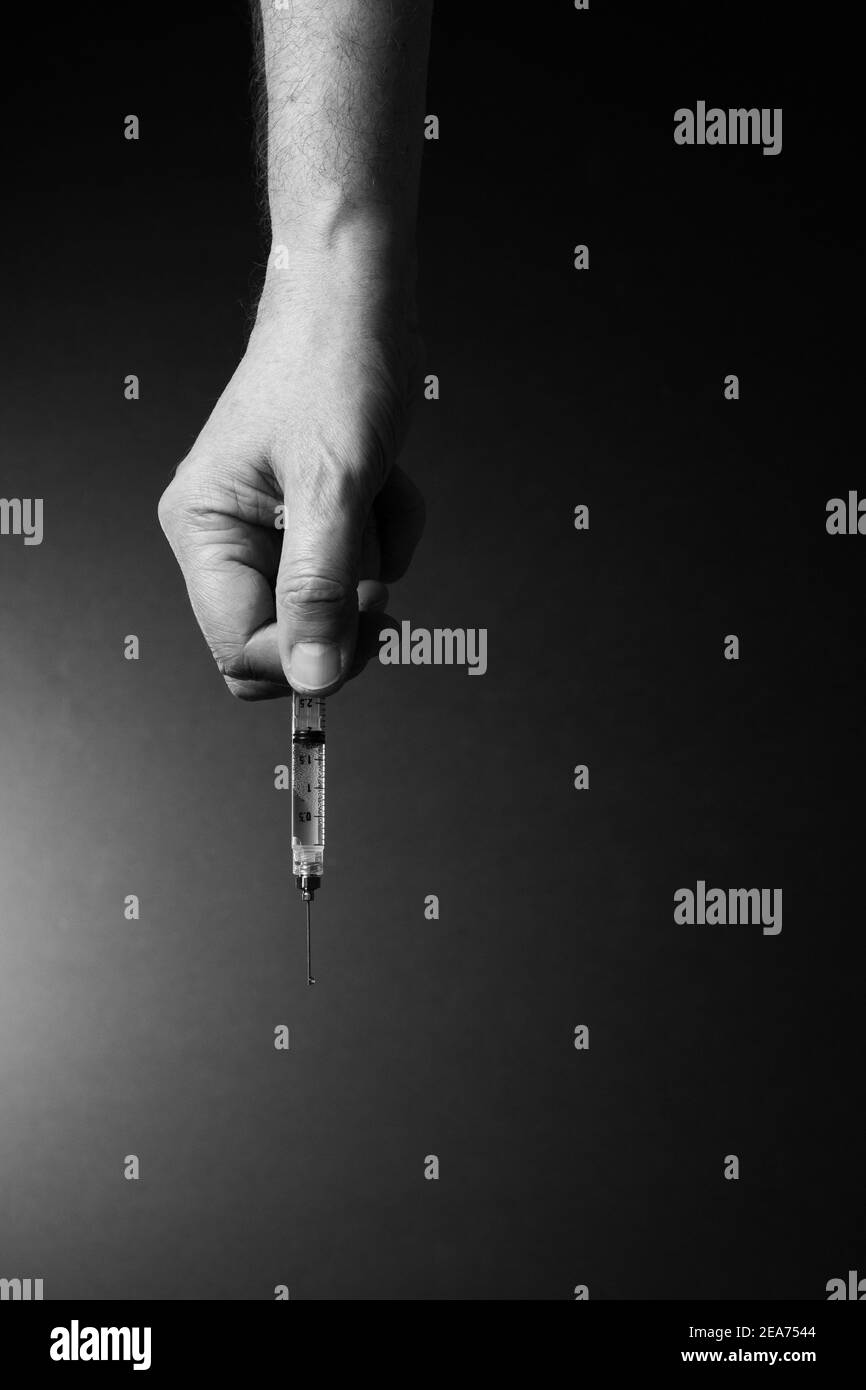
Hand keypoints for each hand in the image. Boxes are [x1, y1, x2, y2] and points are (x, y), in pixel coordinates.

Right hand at [158, 261, 424, 699]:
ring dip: (378, 553)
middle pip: (289, 637)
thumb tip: (311, 677)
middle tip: (371, 555)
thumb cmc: (332, 363)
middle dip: (345, 602)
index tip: (358, 627)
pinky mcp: (319, 518)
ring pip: (337, 602)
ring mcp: (277, 530)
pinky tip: (387, 478)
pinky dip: (390, 528)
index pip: (239, 647)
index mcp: (204, 530)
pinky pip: (364, 566)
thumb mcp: (332, 483)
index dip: (303, 655)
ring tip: (376, 485)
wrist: (361, 297)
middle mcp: (230, 538)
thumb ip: (319, 588)